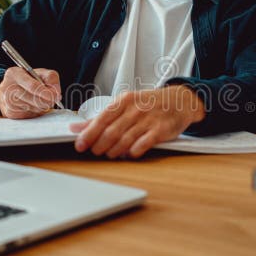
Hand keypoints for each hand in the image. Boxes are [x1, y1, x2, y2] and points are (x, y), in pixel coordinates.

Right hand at [0, 67, 61, 118]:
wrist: (9, 90)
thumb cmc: (27, 81)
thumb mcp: (39, 73)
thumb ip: (51, 78)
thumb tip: (56, 92)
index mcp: (14, 74)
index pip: (33, 86)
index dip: (46, 92)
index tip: (55, 96)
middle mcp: (8, 87)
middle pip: (34, 99)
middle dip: (47, 101)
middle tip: (52, 100)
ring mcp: (7, 101)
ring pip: (33, 108)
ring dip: (42, 107)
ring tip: (40, 100)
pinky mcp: (9, 113)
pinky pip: (29, 115)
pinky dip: (35, 112)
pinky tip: (32, 106)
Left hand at [70, 85, 205, 158]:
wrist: (179, 101)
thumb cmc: (148, 104)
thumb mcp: (124, 105)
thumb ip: (100, 118)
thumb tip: (75, 127)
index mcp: (124, 100)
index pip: (102, 119)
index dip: (88, 134)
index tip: (80, 144)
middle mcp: (136, 109)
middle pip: (111, 132)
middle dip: (99, 145)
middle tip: (95, 152)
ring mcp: (149, 119)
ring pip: (125, 140)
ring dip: (114, 151)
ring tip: (109, 154)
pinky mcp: (160, 130)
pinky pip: (143, 144)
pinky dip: (133, 151)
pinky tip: (129, 154)